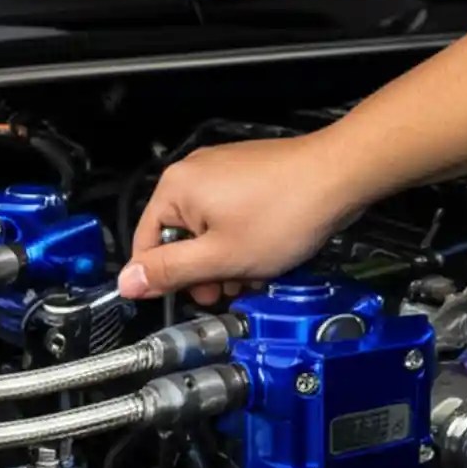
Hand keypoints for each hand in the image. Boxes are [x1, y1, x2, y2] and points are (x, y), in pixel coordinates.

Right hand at [117, 133, 364, 304]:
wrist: (338, 177)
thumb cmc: (285, 211)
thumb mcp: (220, 257)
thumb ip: (170, 272)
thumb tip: (128, 283)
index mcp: (175, 188)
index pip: (146, 243)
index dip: (164, 278)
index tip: (186, 297)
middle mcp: (194, 173)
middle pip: (180, 238)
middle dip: (204, 271)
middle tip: (227, 289)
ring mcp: (223, 170)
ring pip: (210, 231)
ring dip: (227, 260)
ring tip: (255, 272)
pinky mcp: (248, 174)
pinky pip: (232, 216)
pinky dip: (244, 240)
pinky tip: (267, 254)